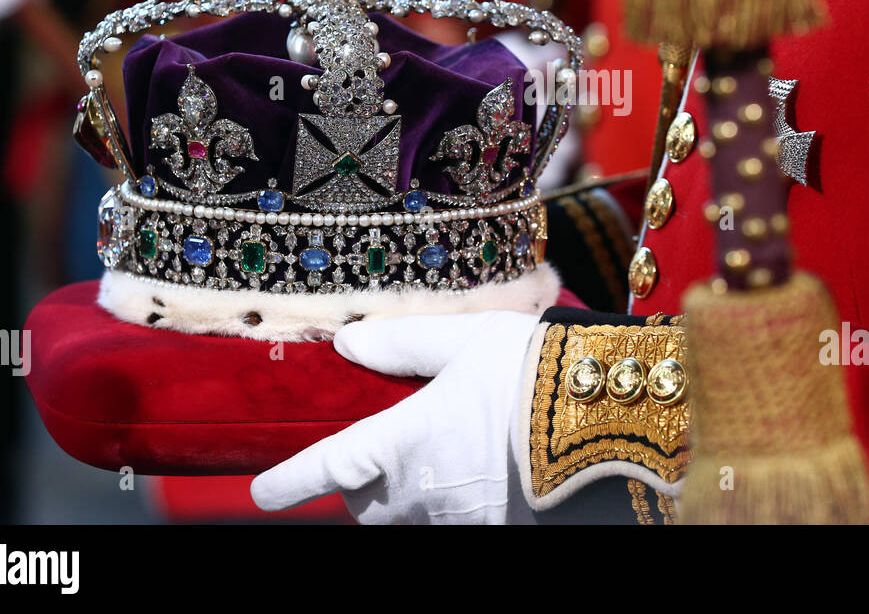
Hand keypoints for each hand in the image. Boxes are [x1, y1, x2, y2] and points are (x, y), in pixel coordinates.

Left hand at [251, 311, 541, 523]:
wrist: (605, 417)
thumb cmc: (530, 370)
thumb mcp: (465, 341)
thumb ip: (402, 344)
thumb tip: (348, 344)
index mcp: (403, 439)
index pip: (329, 466)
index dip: (291, 480)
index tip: (264, 491)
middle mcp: (421, 489)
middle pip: (369, 504)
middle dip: (366, 484)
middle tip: (386, 448)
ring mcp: (459, 516)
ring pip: (413, 516)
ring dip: (412, 492)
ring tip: (447, 452)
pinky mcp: (495, 528)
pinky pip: (456, 519)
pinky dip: (455, 499)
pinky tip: (485, 469)